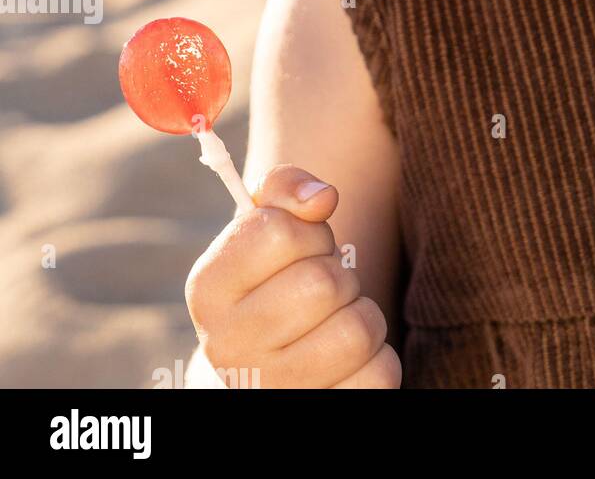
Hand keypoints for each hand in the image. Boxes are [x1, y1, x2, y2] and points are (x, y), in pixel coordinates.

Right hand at [185, 164, 400, 388]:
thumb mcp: (270, 224)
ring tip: (335, 323)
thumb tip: (321, 196)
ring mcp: (268, 391)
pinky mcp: (315, 413)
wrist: (270, 365)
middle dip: (339, 275)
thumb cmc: (277, 281)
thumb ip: (286, 187)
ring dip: (362, 317)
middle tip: (323, 291)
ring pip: (357, 331)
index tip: (301, 250)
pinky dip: (377, 360)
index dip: (309, 232)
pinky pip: (379, 375)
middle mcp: (226, 348)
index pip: (278, 232)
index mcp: (208, 289)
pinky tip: (346, 362)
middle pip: (323, 283)